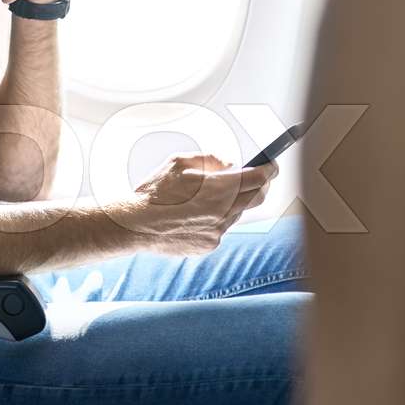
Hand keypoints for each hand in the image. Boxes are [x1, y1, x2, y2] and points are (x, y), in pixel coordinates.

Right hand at [120, 154, 276, 254]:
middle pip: (258, 197)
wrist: (133, 225)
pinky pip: (221, 228)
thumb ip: (211, 158)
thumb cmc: (154, 191)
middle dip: (261, 185)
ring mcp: (218, 231)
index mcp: (219, 188)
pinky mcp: (209, 245)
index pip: (259, 177)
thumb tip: (231, 165)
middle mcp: (224, 212)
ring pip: (238, 213)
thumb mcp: (179, 161)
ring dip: (234, 202)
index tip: (271, 164)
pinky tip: (194, 214)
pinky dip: (216, 218)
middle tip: (256, 178)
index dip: (269, 168)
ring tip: (210, 196)